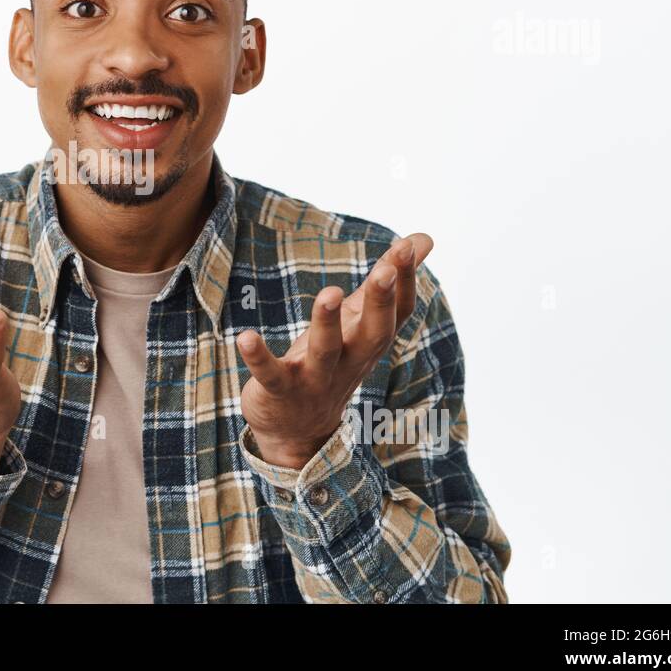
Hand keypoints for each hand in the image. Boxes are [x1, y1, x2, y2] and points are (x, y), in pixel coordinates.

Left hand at [237, 233, 433, 468]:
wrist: (298, 431)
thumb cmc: (333, 362)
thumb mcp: (360, 320)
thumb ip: (386, 282)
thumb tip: (425, 239)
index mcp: (368, 342)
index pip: (397, 313)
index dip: (405, 282)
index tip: (408, 246)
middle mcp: (349, 361)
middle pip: (373, 333)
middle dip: (380, 302)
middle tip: (385, 271)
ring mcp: (315, 379)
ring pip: (325, 351)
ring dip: (327, 323)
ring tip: (329, 292)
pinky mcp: (280, 391)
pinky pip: (271, 374)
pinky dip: (259, 357)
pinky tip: (245, 337)